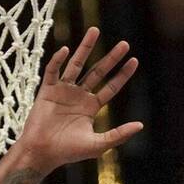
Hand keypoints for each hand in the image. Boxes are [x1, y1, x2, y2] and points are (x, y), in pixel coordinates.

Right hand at [16, 28, 142, 171]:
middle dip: (111, 58)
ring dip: (85, 48)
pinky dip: (57, 60)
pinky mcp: (47, 90)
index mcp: (91, 107)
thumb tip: (140, 125)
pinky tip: (65, 51)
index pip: (110, 87)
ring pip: (76, 64)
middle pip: (97, 71)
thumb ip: (119, 134)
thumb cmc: (69, 152)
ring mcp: (63, 90)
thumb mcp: (99, 144)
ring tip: (95, 30)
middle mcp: (79, 95)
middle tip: (125, 44)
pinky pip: (53, 71)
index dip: (122, 74)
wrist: (43, 153)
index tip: (134, 60)